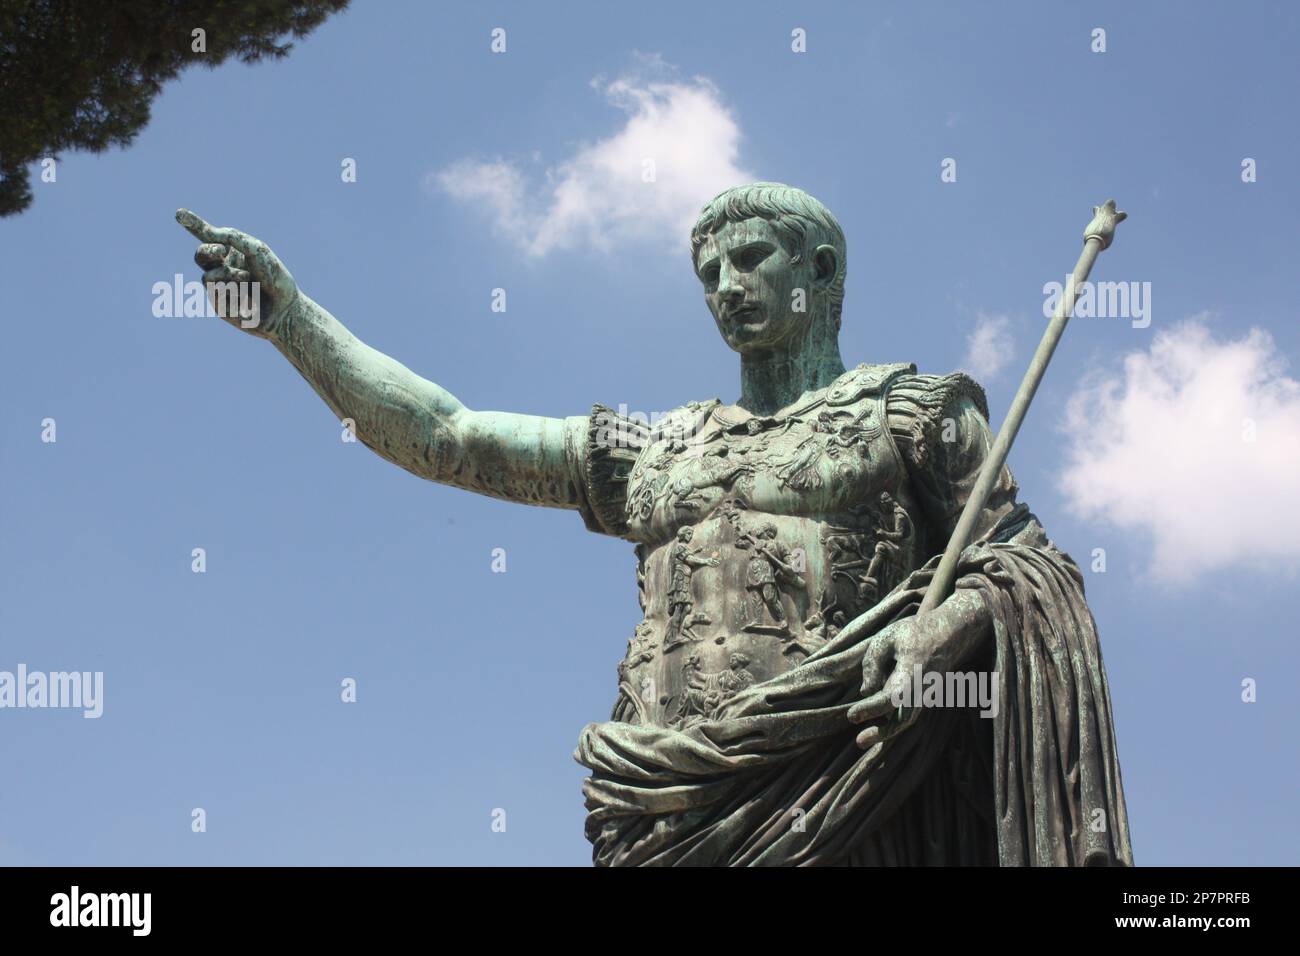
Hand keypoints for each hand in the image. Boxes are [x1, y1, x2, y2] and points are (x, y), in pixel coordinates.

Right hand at [176, 208, 299, 338]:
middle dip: (208, 250)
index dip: (194, 225)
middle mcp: (224, 267)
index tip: (179, 213)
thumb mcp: (256, 250)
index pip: (209, 237)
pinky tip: (246, 297)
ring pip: (207, 275)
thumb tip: (209, 233)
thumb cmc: (274, 277)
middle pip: (201, 254)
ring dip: (229, 275)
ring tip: (248, 280)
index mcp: (233, 252)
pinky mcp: (218, 304)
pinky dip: (231, 290)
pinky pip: (214, 291)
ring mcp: (220, 286)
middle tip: (221, 251)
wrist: (284, 308)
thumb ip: (232, 238)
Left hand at [846, 589, 990, 748]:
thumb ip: (872, 662)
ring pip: (907, 719)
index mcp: (913, 673)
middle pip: (904, 719)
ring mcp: (925, 694)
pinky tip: (875, 724)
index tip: (851, 715)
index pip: (891, 698)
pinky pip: (908, 713)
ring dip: (886, 732)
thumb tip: (865, 691)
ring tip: (862, 740)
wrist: (949, 633)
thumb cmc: (915, 632)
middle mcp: (922, 689)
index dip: (870, 709)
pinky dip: (892, 722)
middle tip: (859, 741)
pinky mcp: (923, 695)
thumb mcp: (888, 638)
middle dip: (882, 733)